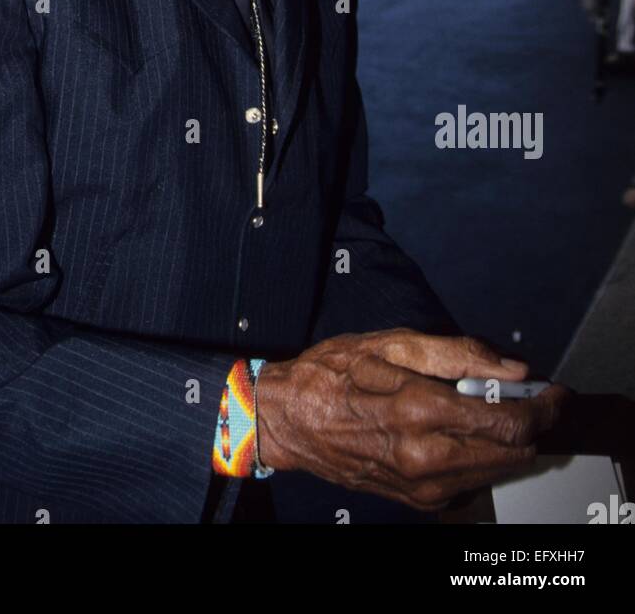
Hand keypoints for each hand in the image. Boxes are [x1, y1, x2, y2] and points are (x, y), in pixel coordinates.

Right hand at [255, 329, 567, 510]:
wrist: (290, 420)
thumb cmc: (332, 374)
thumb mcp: (391, 344)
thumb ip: (456, 352)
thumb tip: (510, 366)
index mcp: (419, 409)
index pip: (507, 420)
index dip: (542, 406)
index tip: (552, 393)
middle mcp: (424, 455)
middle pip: (510, 452)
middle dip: (530, 424)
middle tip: (526, 397)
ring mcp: (421, 484)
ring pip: (495, 471)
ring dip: (506, 442)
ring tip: (487, 410)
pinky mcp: (415, 498)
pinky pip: (469, 483)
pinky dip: (479, 457)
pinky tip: (461, 432)